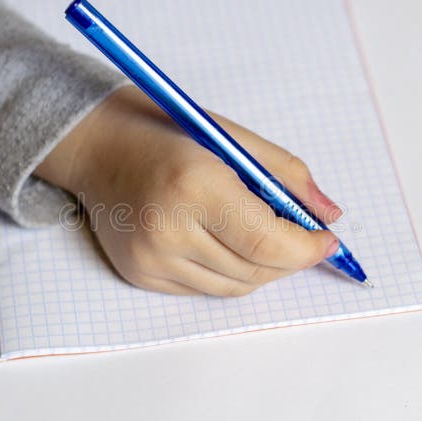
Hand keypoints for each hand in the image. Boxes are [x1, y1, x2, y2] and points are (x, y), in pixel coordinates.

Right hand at [35, 85, 342, 296]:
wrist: (94, 145)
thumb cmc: (164, 132)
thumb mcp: (231, 137)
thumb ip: (286, 175)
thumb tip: (328, 215)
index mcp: (195, 186)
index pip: (269, 243)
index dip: (308, 248)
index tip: (326, 239)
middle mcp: (169, 230)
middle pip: (257, 271)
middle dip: (290, 257)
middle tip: (299, 233)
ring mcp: (150, 259)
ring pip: (235, 287)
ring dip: (261, 267)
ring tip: (258, 234)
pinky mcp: (140, 275)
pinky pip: (204, 289)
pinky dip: (227, 271)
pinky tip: (220, 241)